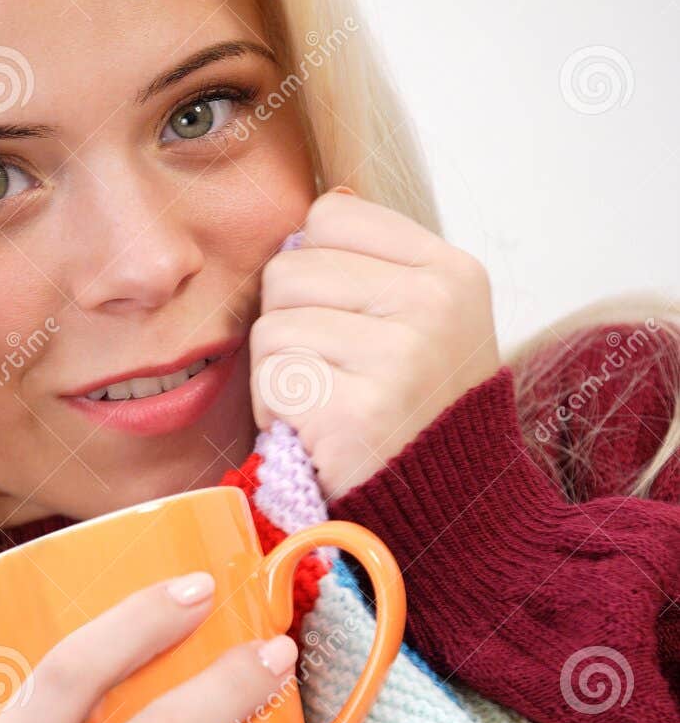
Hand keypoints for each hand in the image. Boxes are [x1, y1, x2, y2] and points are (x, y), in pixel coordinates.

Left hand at [250, 188, 499, 495]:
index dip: (316, 269)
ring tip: (328, 405)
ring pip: (271, 327)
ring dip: (281, 374)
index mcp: (449, 270)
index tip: (347, 319)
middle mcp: (431, 304)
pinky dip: (276, 411)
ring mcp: (397, 357)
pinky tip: (317, 432)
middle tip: (334, 375)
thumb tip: (315, 212)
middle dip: (291, 325)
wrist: (453, 510)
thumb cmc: (421, 411)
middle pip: (289, 270)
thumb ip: (376, 265)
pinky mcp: (355, 412)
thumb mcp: (427, 319)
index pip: (331, 217)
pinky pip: (269, 378)